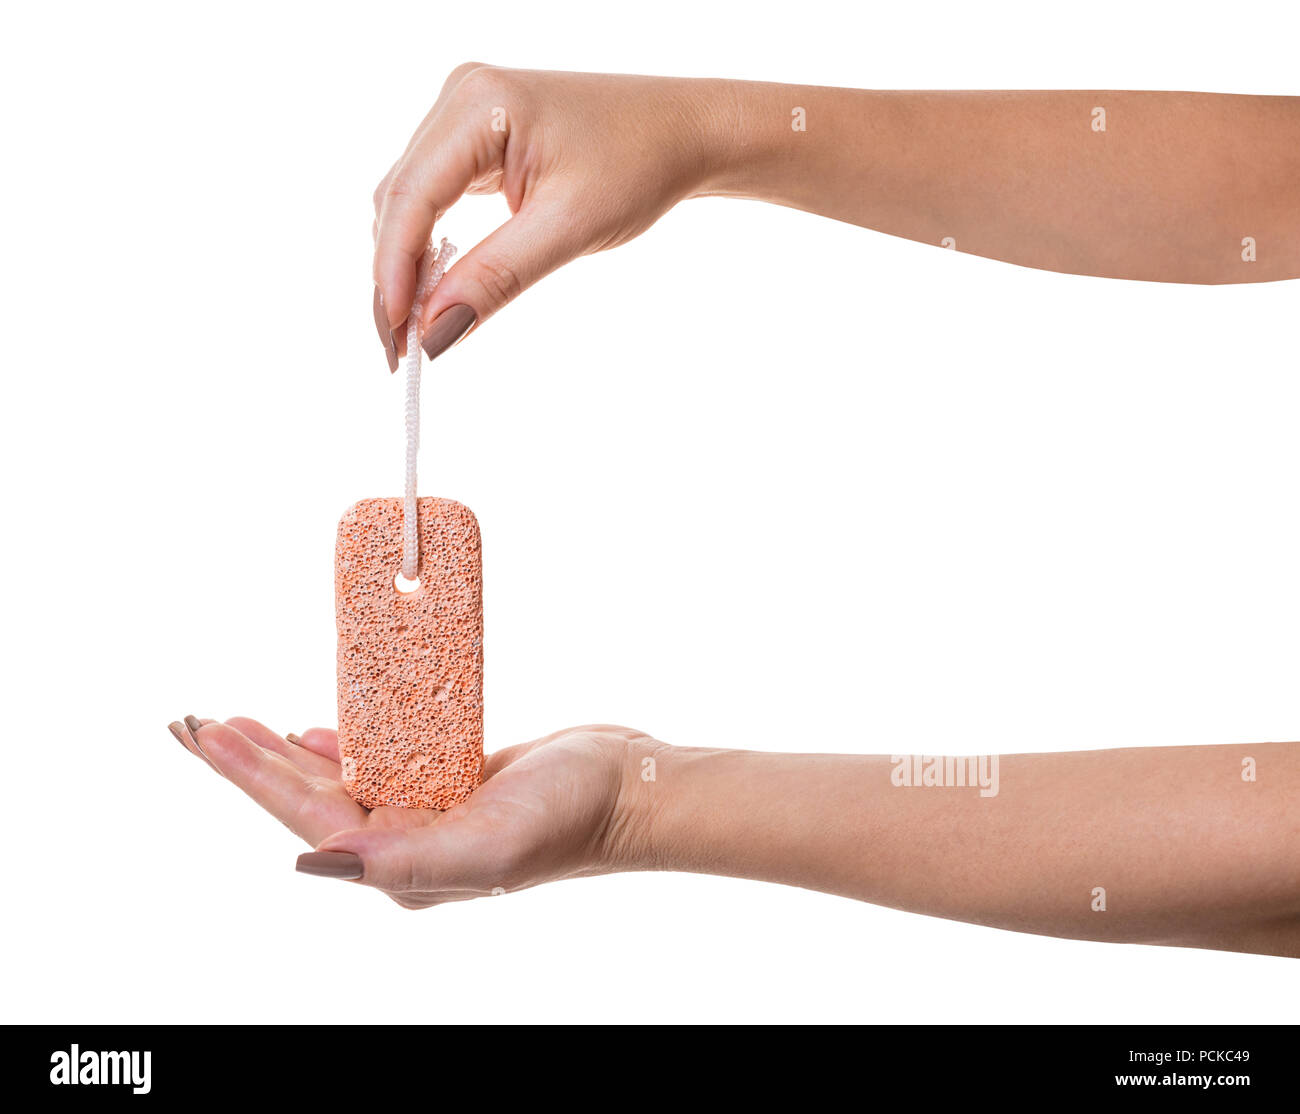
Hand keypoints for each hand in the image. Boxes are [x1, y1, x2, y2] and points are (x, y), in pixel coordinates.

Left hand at [168, 717, 658, 907]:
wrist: (631, 792)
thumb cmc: (573, 818)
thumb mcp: (491, 847)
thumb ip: (406, 860)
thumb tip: (316, 860)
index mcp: (403, 865)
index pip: (308, 816)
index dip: (252, 775)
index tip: (209, 733)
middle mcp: (407, 842)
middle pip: (308, 796)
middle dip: (250, 760)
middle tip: (199, 722)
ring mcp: (429, 810)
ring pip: (339, 776)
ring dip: (286, 749)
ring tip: (238, 721)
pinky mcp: (453, 780)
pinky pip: (384, 756)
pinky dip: (346, 739)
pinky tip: (317, 727)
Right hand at [372, 65, 727, 367]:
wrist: (679, 131)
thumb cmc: (638, 164)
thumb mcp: (568, 229)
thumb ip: (495, 279)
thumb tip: (435, 333)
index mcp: (478, 104)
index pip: (410, 197)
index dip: (392, 272)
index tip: (396, 336)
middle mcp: (459, 98)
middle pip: (398, 201)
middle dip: (392, 277)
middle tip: (400, 350)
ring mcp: (462, 115)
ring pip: (407, 202)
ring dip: (405, 265)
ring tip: (414, 329)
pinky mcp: (473, 137)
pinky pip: (431, 196)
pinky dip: (428, 245)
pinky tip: (434, 288)